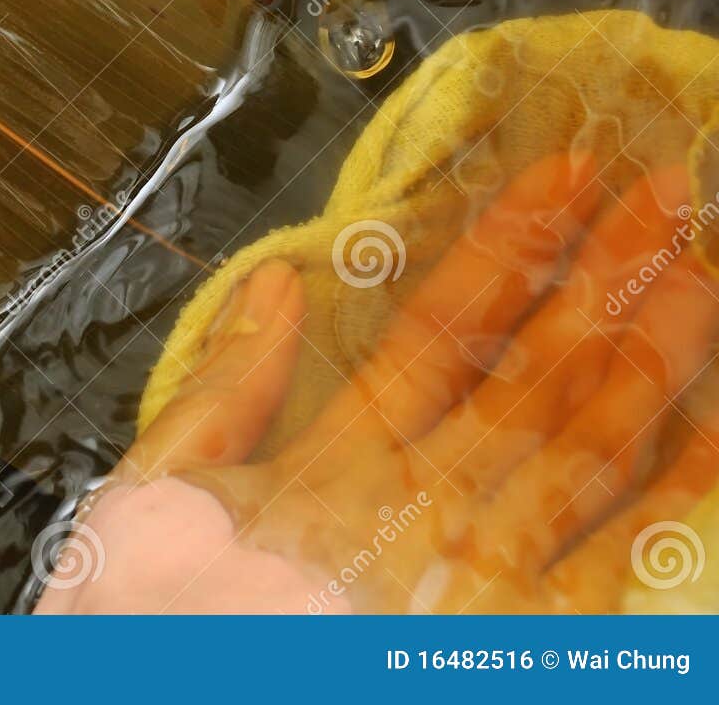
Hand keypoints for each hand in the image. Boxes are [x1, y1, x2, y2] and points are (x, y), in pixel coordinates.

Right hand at [41, 153, 718, 612]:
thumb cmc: (156, 623)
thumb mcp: (157, 489)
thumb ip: (226, 387)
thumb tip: (276, 286)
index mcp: (337, 460)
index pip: (445, 327)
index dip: (511, 246)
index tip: (562, 178)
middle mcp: (425, 507)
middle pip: (539, 372)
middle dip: (609, 275)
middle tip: (668, 194)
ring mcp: (483, 579)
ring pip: (592, 449)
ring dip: (655, 358)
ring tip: (702, 278)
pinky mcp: (516, 641)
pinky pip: (617, 563)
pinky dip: (673, 496)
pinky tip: (709, 436)